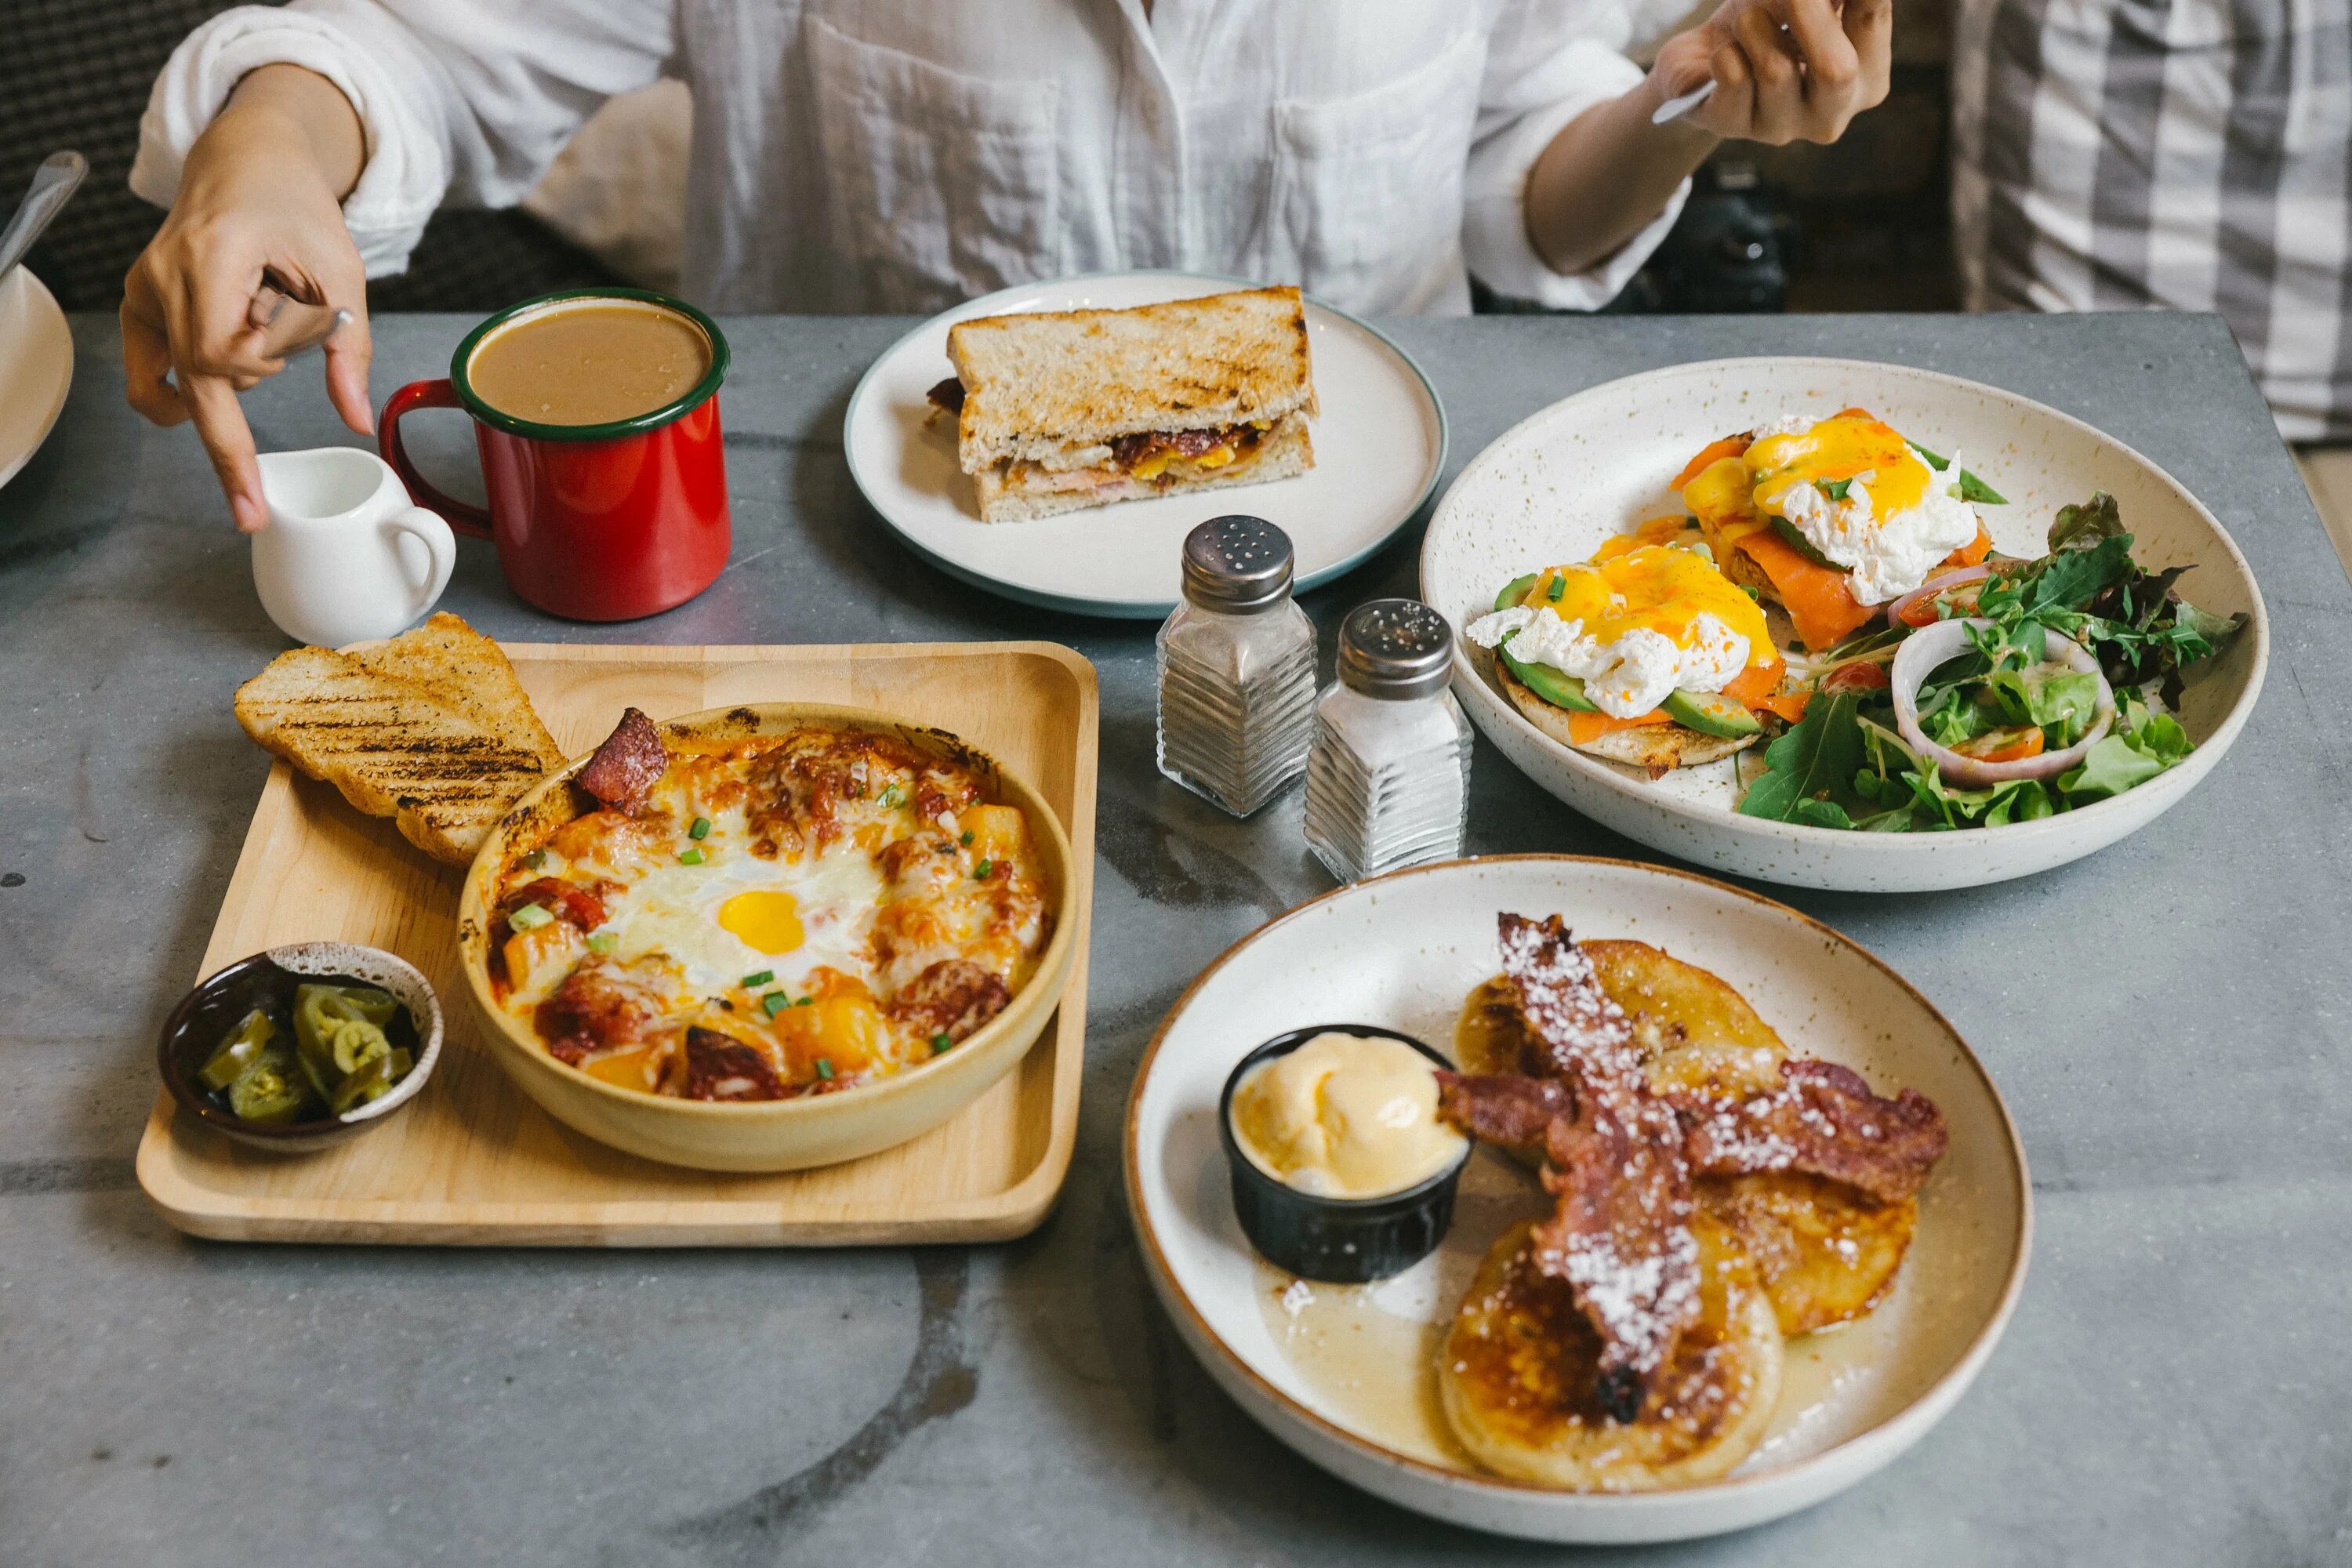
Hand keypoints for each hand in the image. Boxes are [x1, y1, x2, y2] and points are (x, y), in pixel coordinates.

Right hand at [121, 65, 371, 531]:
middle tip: (250, 512)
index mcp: (214, 258)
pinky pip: (150, 370)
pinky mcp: (138, 303)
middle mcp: (165, 276)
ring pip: (171, 382)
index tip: (286, 365)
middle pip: (192, 382)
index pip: (222, 352)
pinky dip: (186, 389)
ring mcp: (144, 290)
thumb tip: (358, 422)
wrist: (248, 163)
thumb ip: (352, 351)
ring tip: (264, 328)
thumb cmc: (299, 211)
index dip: (259, 374)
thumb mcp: (343, 274)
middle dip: (227, 450)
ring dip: (225, 385)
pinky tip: (221, 376)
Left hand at [1651, 0, 1891, 146]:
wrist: (1704, 56)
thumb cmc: (1770, 21)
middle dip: (1809, 12)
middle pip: (1836, 70)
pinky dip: (1726, 50)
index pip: (1872, 19)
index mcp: (1867, 79)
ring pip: (1776, 71)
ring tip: (1746, 21)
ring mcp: (1780, 128)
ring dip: (1754, 25)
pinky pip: (1734, 77)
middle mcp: (1829, 114)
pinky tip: (1726, 52)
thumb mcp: (1809, 2)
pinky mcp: (1731, 126)